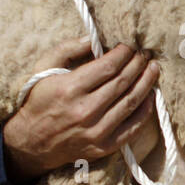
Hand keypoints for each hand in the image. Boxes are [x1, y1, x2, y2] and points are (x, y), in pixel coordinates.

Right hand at [3, 39, 159, 183]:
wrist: (31, 143)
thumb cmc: (38, 101)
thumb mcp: (43, 69)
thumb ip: (67, 49)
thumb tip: (93, 38)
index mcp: (69, 89)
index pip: (108, 66)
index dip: (124, 53)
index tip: (130, 45)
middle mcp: (85, 111)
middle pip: (123, 82)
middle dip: (138, 64)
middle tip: (145, 53)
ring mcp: (96, 131)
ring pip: (131, 102)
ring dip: (146, 82)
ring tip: (153, 68)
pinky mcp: (104, 146)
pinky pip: (133, 127)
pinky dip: (145, 110)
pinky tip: (150, 95)